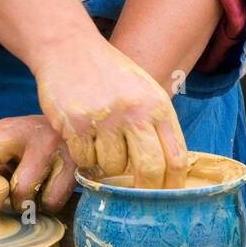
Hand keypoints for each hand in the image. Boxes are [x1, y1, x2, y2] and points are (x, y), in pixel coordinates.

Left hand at [0, 115, 77, 210]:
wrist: (80, 130)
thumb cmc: (35, 150)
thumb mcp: (9, 147)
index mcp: (4, 129)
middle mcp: (25, 131)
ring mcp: (51, 145)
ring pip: (22, 187)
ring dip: (20, 204)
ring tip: (25, 203)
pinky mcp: (73, 163)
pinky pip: (51, 200)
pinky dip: (47, 206)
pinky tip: (48, 198)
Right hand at [32, 35, 187, 188]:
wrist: (69, 47)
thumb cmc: (109, 75)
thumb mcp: (144, 91)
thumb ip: (157, 125)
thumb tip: (170, 172)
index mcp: (157, 105)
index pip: (176, 157)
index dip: (173, 185)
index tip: (167, 199)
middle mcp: (134, 111)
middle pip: (149, 169)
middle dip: (143, 190)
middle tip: (136, 198)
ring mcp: (105, 117)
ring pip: (113, 167)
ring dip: (107, 167)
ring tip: (101, 148)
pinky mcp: (76, 123)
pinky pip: (85, 160)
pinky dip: (84, 158)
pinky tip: (83, 140)